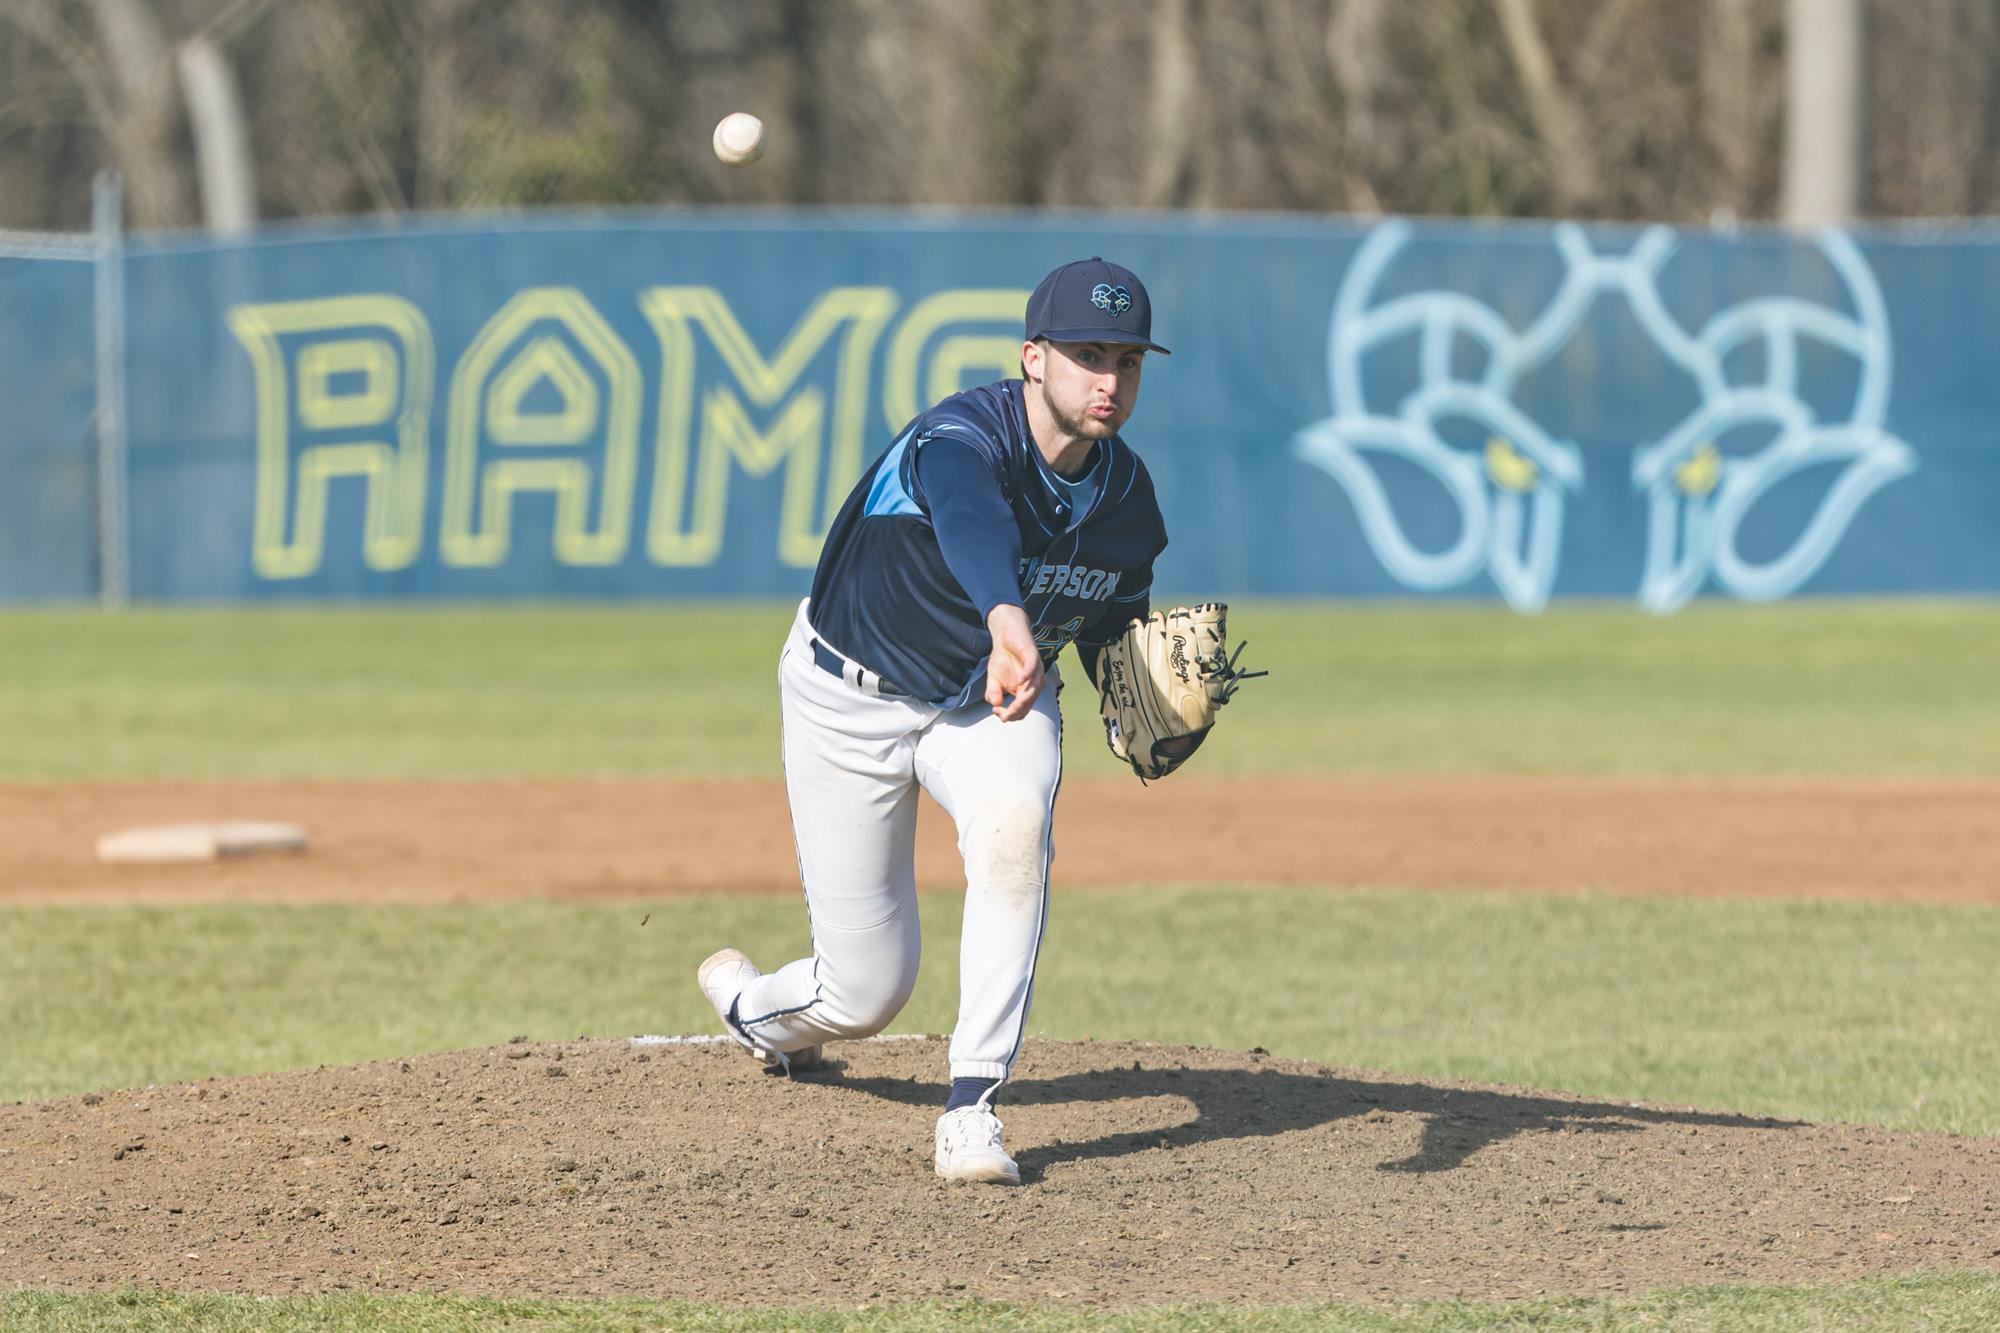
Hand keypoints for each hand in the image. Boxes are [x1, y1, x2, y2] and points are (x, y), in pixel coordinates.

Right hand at [984, 604, 1044, 721]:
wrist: (1004, 634)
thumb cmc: (1002, 658)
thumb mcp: (993, 679)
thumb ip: (993, 693)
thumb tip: (995, 704)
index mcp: (1024, 692)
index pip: (1022, 710)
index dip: (1010, 715)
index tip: (996, 712)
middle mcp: (1033, 684)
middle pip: (1029, 704)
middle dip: (1016, 712)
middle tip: (1002, 713)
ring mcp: (1035, 671)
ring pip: (1033, 690)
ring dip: (1023, 701)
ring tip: (1012, 707)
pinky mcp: (1033, 656)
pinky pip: (1032, 669)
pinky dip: (1027, 676)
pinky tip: (1019, 681)